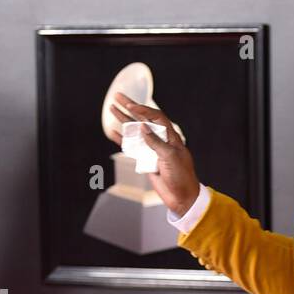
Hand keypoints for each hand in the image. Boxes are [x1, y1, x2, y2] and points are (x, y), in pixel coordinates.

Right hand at [107, 92, 199, 215]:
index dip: (144, 110)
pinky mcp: (145, 160)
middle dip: (130, 107)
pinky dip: (122, 140)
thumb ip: (155, 142)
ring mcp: (151, 149)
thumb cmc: (181, 176)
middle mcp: (160, 140)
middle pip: (143, 119)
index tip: (132, 107)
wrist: (181, 197)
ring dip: (123, 120)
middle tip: (117, 96)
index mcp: (171, 137)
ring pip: (135, 131)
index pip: (156, 117)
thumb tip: (142, 127)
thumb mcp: (170, 157)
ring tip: (112, 108)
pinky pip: (131, 147)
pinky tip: (113, 132)